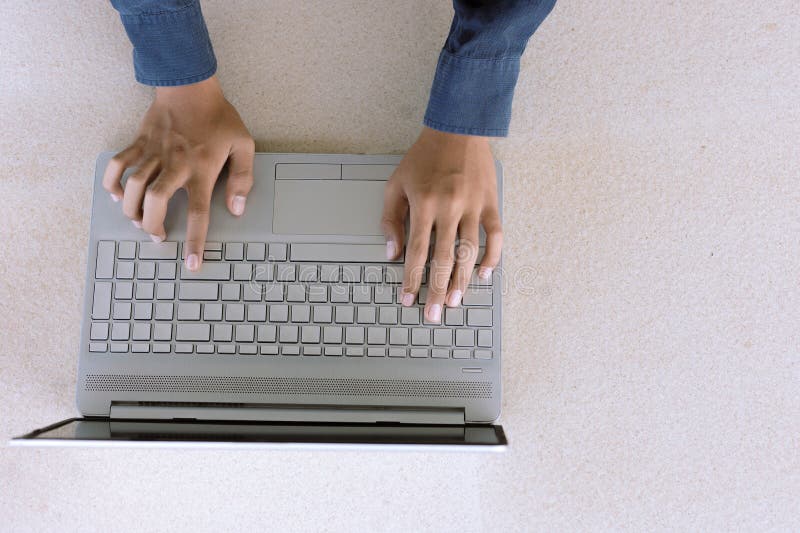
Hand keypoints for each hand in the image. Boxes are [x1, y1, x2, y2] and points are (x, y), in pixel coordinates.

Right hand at [102, 76, 254, 270]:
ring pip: (134, 188)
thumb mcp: (243, 145)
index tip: (191, 264)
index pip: (198, 213)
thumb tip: (236, 208)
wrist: (189, 86)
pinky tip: (118, 195)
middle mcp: (175, 165)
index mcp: (202, 169)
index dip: (195, 241)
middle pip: (155, 203)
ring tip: (139, 222)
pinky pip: (119, 165)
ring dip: (133, 210)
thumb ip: (241, 178)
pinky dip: (113, 182)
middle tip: (157, 237)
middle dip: (152, 226)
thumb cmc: (219, 117)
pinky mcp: (139, 143)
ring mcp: (154, 153)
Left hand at [381, 127, 501, 322]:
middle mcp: (450, 209)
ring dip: (461, 282)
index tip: (407, 299)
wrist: (457, 129)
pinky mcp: (490, 203)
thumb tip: (392, 254)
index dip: (411, 279)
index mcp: (424, 205)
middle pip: (443, 260)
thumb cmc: (423, 157)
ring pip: (469, 253)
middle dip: (435, 290)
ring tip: (453, 302)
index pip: (416, 252)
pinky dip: (492, 258)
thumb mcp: (396, 184)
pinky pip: (495, 237)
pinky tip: (484, 275)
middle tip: (432, 314)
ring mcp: (473, 207)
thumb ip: (391, 220)